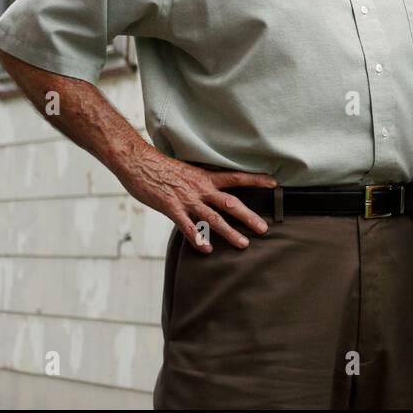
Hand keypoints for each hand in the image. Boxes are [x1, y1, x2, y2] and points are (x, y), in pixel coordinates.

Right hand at [121, 146, 276, 252]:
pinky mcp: (171, 208)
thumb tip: (211, 192)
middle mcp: (201, 188)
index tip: (274, 183)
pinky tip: (207, 249)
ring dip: (230, 232)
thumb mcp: (187, 171)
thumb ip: (200, 182)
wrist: (139, 162)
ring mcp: (187, 199)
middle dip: (249, 217)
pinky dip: (198, 239)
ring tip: (243, 244)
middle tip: (264, 229)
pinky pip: (188, 226)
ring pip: (213, 218)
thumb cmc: (161, 167)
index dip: (255, 180)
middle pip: (230, 203)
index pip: (236, 177)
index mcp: (205, 177)